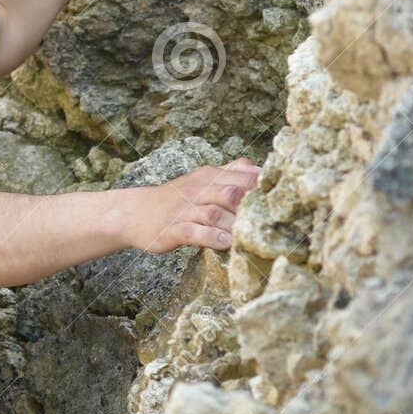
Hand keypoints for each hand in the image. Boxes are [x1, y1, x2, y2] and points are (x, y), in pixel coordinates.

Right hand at [121, 157, 261, 254]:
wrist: (133, 212)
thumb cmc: (174, 199)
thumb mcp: (200, 180)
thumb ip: (228, 173)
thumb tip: (258, 168)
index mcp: (207, 176)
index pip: (240, 176)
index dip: (262, 187)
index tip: (280, 200)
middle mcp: (196, 190)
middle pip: (230, 192)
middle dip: (251, 207)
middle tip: (269, 222)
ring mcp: (183, 210)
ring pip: (214, 213)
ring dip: (234, 225)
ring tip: (250, 236)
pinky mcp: (172, 229)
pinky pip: (195, 232)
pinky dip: (212, 238)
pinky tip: (225, 245)